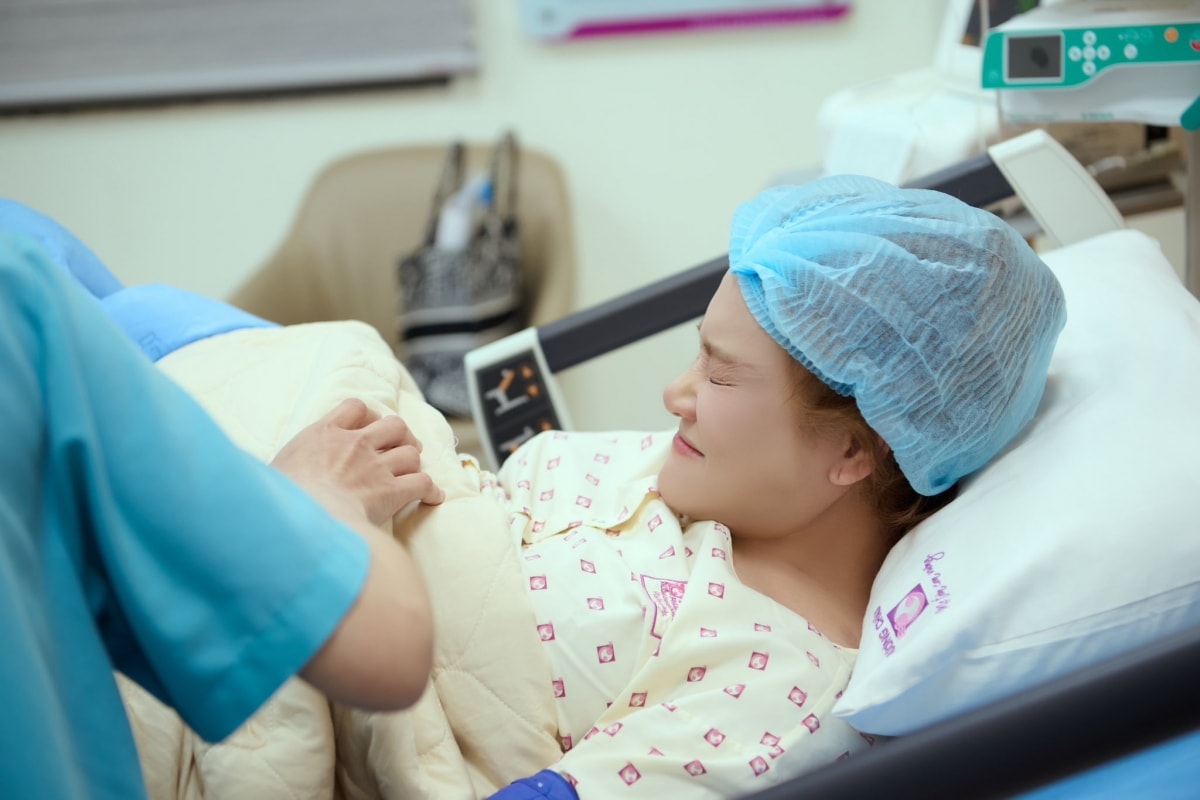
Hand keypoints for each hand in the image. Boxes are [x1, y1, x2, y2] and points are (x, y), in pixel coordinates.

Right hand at [271, 398, 444, 528]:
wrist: (302, 518)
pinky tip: (432, 497)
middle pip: (393, 425)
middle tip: (399, 447)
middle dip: (400, 435)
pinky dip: (430, 490)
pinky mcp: (392, 491)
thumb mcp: (276, 469)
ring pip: (411, 452)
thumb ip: (287, 463)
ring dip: (414, 461)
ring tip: (412, 470)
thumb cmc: (280, 498)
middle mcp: (355, 444)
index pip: (355, 407)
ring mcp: (376, 467)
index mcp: (324, 433)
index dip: (367, 416)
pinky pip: (422, 483)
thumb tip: (278, 472)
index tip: (367, 427)